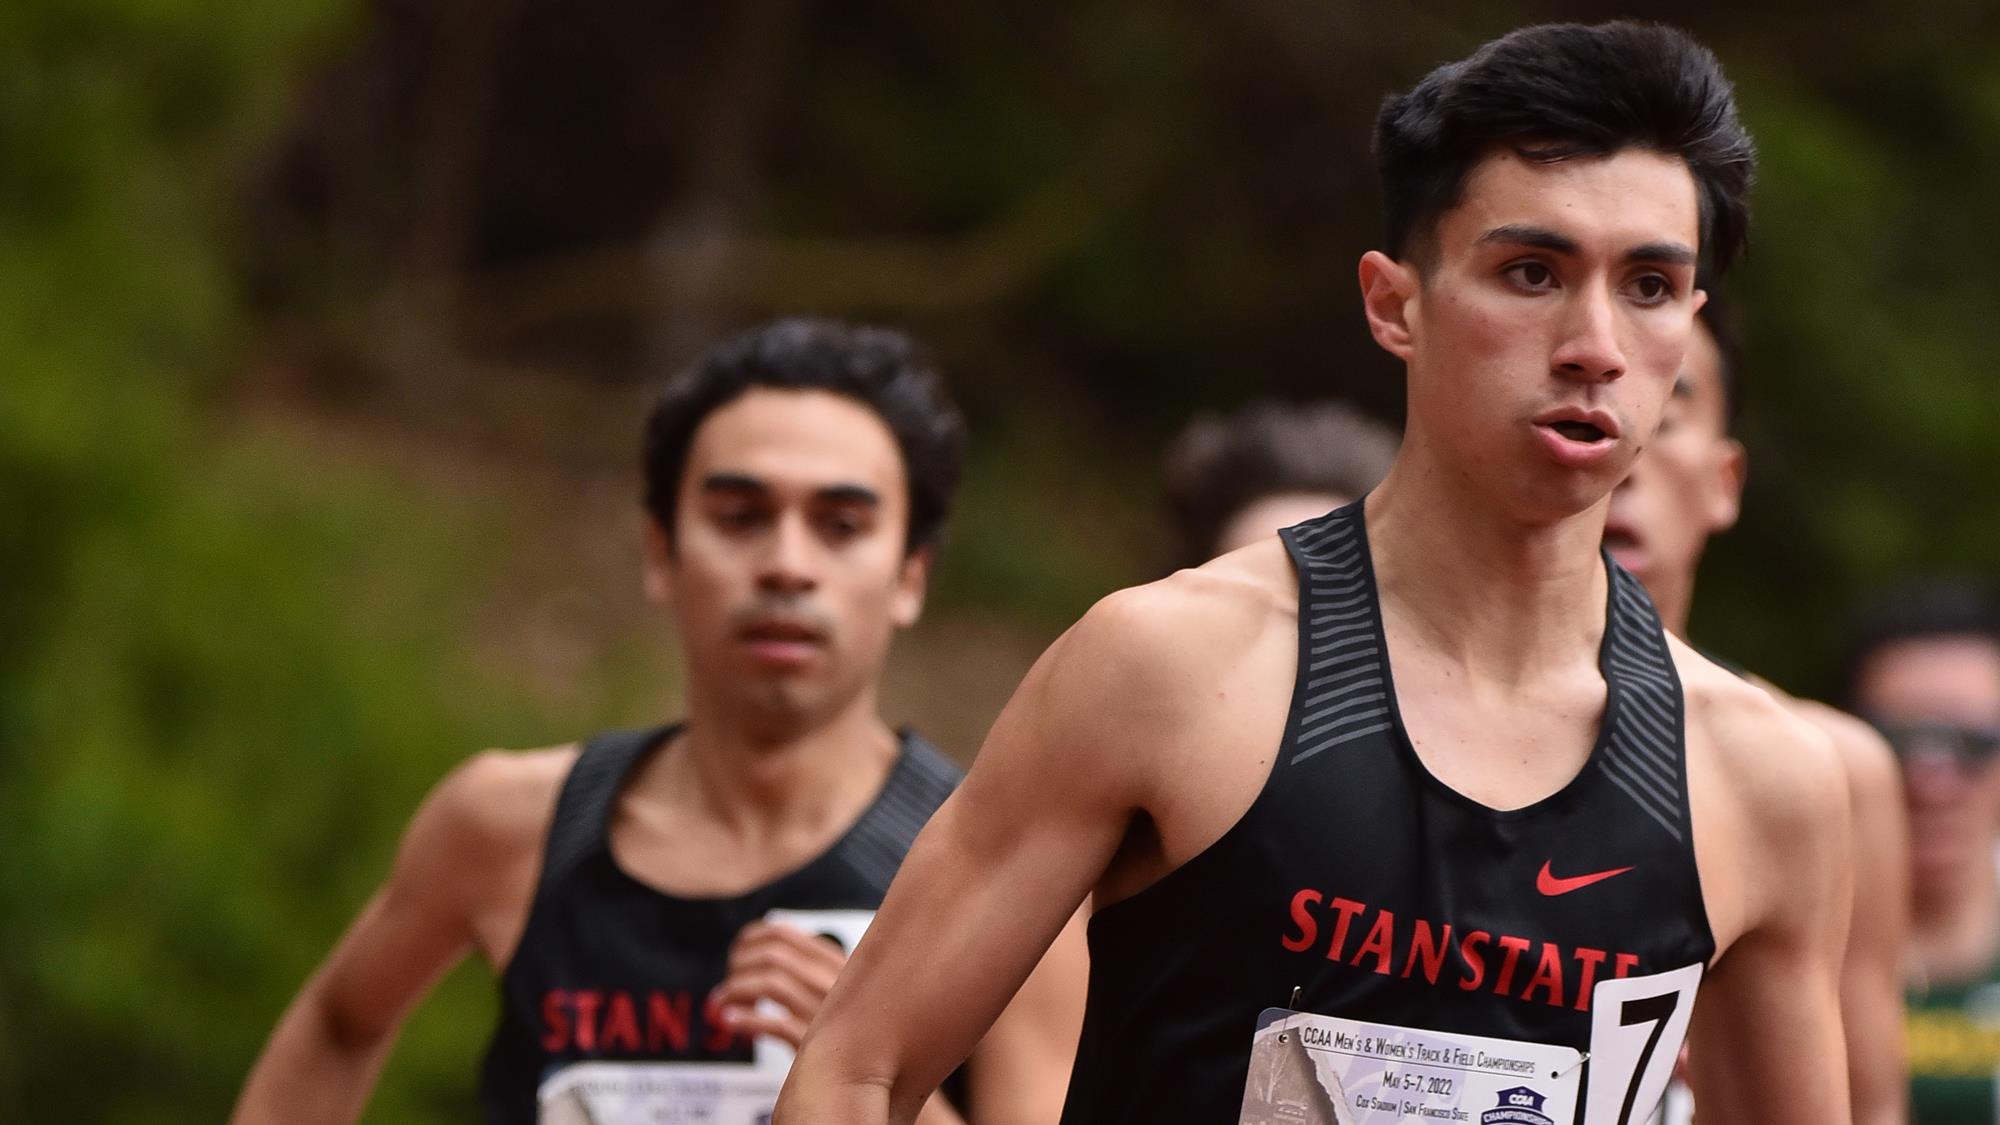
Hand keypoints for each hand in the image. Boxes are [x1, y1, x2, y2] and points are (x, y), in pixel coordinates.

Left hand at [712, 921, 848, 1048]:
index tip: (737, 951)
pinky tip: (732, 1021)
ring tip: (723, 1002)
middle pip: (772, 956)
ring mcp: (825, 1015)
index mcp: (837, 963)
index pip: (783, 933)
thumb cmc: (852, 1031)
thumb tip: (758, 954)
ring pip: (770, 984)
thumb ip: (809, 969)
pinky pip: (773, 1025)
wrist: (867, 1072)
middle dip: (738, 966)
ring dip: (735, 990)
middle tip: (728, 980)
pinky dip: (744, 1020)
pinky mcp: (815, 1045)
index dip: (749, 939)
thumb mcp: (842, 989)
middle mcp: (834, 984)